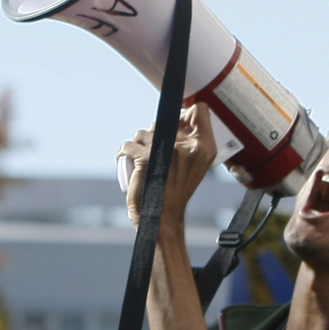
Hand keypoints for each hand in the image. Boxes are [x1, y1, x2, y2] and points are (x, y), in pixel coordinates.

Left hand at [120, 102, 219, 231]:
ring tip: (140, 161)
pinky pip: (128, 145)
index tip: (175, 123)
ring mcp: (167, 152)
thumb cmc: (175, 193)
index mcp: (204, 148)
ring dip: (137, 144)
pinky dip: (124, 152)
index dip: (184, 112)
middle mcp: (188, 147)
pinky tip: (126, 160)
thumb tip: (176, 118)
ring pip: (143, 133)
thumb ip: (190, 142)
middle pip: (164, 122)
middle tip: (152, 155)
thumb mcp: (194, 165)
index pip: (199, 110)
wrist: (163, 219)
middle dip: (153, 135)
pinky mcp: (146, 159)